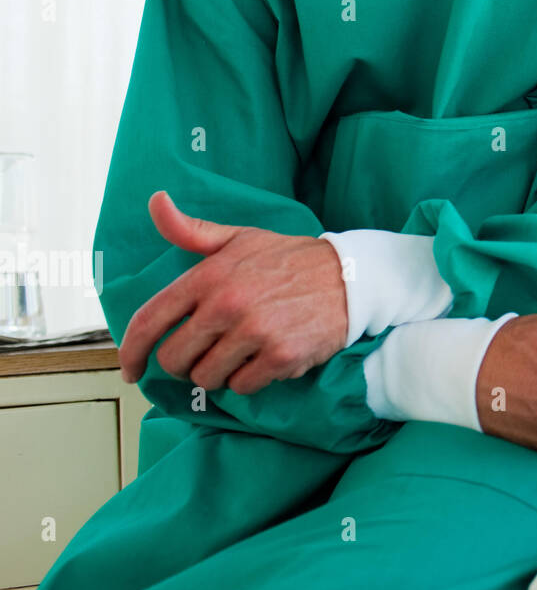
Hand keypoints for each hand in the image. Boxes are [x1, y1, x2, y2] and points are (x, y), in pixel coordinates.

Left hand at [118, 191, 348, 393]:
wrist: (351, 277)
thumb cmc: (290, 259)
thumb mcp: (240, 237)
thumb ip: (192, 230)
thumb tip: (155, 201)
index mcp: (209, 275)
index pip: (150, 320)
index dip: (131, 351)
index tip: (130, 369)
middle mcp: (227, 304)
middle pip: (174, 360)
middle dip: (187, 363)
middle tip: (209, 352)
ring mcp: (254, 332)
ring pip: (207, 379)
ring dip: (220, 373)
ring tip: (242, 353)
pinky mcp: (281, 357)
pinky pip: (243, 388)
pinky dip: (251, 380)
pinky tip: (266, 359)